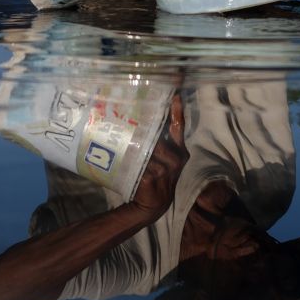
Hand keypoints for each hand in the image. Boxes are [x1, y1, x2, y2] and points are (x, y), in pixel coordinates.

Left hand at [128, 94, 188, 221]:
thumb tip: (148, 120)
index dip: (176, 110)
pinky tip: (121, 157)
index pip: (179, 127)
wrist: (153, 205)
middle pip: (156, 137)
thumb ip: (163, 141)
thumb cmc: (158, 177)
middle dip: (143, 129)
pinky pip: (137, 163)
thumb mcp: (166, 159)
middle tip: (131, 113)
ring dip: (133, 145)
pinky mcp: (151, 178)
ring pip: (145, 149)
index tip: (174, 94)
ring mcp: (164, 170)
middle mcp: (176, 159)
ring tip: (119, 136)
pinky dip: (128, 160)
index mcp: (181, 152)